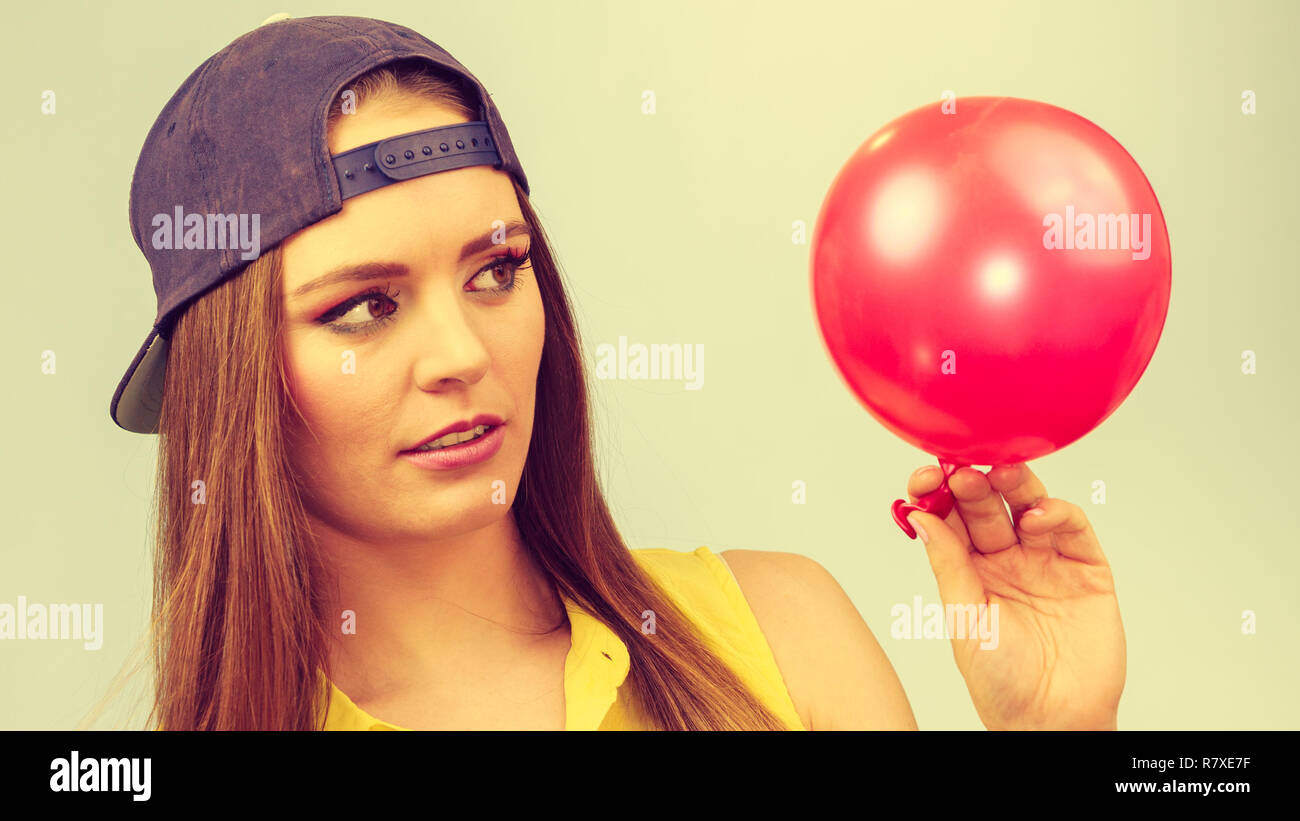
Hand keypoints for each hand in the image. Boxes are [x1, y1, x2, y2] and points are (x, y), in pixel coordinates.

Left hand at [904, 462, 1124, 729]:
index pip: (951, 517)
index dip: (938, 492)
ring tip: (1001, 474)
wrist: (1053, 719)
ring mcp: (1046, 560)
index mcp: (969, 568)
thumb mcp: (965, 618)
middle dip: (973, 483)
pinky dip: (1057, 513)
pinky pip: (1072, 528)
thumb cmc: (1001, 679)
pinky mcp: (1086, 568)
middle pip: (987, 505)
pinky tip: (1037, 516)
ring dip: (1015, 485)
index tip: (926, 476)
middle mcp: (1006, 558)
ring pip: (1028, 506)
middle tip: (963, 470)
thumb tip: (920, 516)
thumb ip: (948, 564)